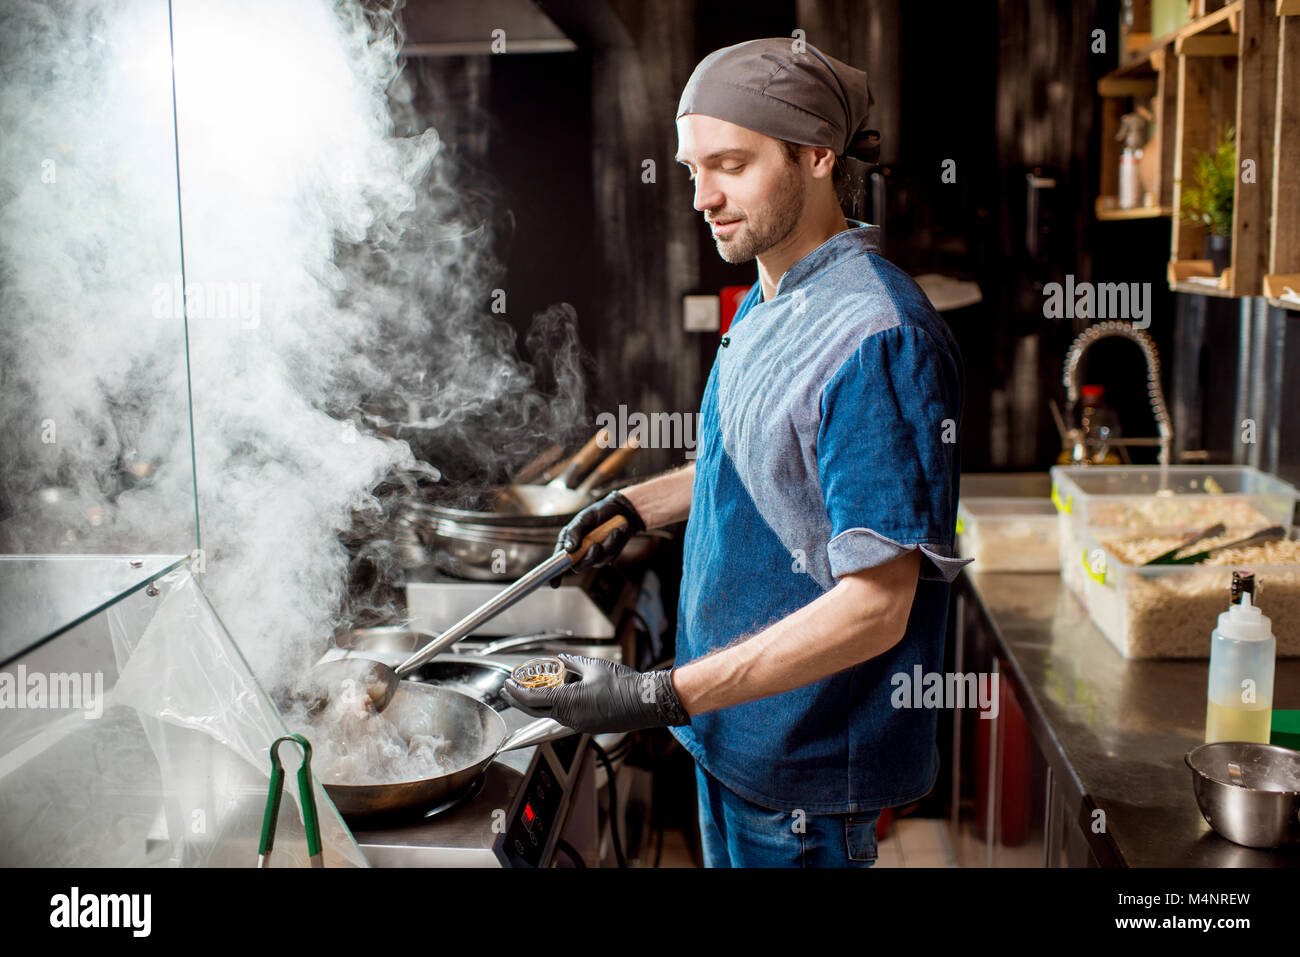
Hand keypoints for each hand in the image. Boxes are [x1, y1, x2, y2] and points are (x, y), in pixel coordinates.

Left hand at [502, 653, 688, 733]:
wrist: (646, 702)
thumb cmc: (623, 684)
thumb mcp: (594, 666)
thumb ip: (573, 663)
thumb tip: (561, 660)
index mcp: (568, 702)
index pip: (531, 700)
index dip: (516, 692)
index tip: (507, 684)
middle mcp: (570, 717)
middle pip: (536, 711)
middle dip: (519, 701)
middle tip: (509, 690)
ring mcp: (580, 725)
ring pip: (550, 715)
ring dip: (538, 703)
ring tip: (534, 690)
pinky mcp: (589, 726)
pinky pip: (565, 717)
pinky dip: (555, 707)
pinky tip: (559, 696)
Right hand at [549, 491, 644, 586]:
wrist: (620, 509)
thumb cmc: (598, 513)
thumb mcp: (584, 518)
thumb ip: (575, 531)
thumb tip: (569, 549)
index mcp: (569, 543)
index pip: (559, 561)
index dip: (555, 574)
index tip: (554, 584)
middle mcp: (580, 552)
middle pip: (579, 566)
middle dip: (588, 557)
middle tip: (596, 545)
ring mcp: (595, 555)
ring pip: (597, 560)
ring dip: (607, 545)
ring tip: (614, 531)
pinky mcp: (609, 555)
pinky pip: (611, 554)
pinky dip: (616, 541)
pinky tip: (619, 530)